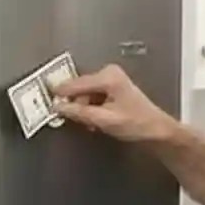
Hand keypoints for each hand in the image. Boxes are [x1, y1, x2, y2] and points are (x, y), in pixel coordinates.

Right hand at [49, 64, 176, 141]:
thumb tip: (59, 106)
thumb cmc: (138, 124)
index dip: (60, 94)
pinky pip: (92, 97)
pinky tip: (97, 120)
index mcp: (108, 77)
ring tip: (92, 123)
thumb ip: (79, 112)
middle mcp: (109, 74)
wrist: (157, 131)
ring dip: (84, 109)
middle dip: (75, 105)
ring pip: (85, 94)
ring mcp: (111, 80)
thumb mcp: (104, 120)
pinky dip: (91, 108)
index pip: (75, 84)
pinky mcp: (112, 88)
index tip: (47, 99)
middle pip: (79, 88)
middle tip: (75, 120)